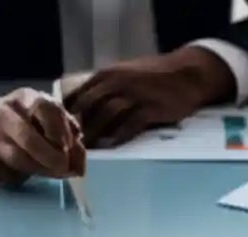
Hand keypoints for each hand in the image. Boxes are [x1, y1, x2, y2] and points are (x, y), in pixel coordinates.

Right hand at [0, 88, 84, 187]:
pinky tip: (43, 173)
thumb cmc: (26, 123)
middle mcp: (6, 113)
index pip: (45, 107)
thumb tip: (79, 164)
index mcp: (26, 98)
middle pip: (27, 135)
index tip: (70, 146)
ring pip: (19, 156)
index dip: (60, 129)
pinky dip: (31, 173)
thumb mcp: (47, 120)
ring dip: (43, 169)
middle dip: (50, 154)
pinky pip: (11, 169)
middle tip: (66, 168)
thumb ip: (66, 136)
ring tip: (59, 173)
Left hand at [65, 46, 234, 147]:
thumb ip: (103, 90)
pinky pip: (131, 124)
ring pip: (106, 115)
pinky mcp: (151, 107)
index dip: (67, 114)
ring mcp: (135, 94)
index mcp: (107, 74)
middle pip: (88, 105)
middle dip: (77, 126)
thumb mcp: (123, 75)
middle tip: (69, 145)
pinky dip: (120, 136)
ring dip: (95, 134)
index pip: (78, 94)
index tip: (60, 131)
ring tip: (86, 151)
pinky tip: (113, 147)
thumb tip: (80, 113)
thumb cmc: (152, 77)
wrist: (187, 73)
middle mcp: (118, 82)